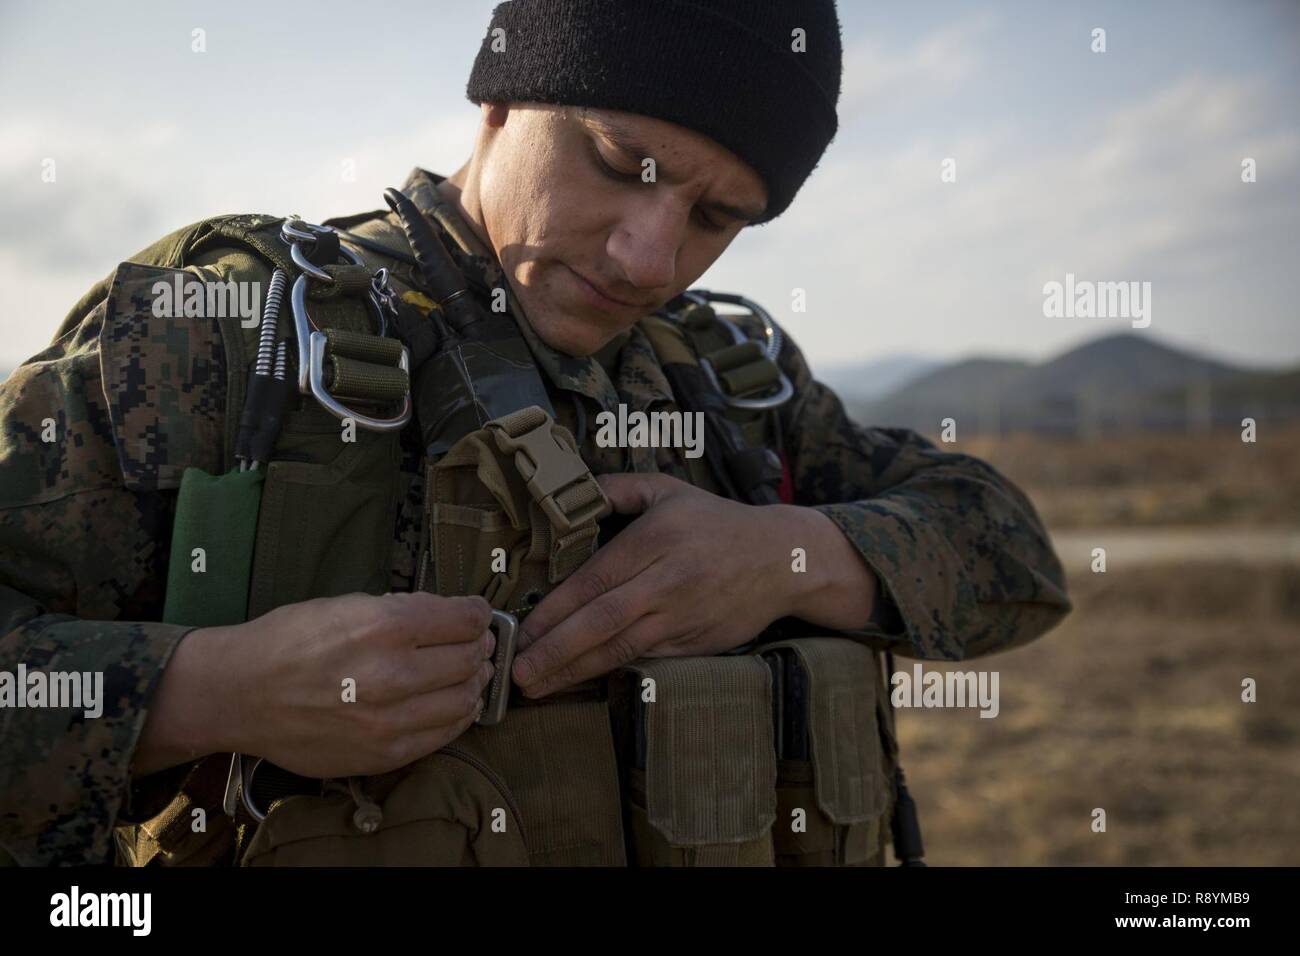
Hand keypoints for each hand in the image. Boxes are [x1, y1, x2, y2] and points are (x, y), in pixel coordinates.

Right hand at [135, 592, 495, 778]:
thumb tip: (449, 615)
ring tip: (468, 672)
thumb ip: (402, 611)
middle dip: (478, 646)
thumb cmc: (289, 642)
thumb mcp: (346, 605)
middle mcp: (392, 674)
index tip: (476, 613)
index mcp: (384, 626)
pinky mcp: (385, 753)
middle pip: (470, 658)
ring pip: (465, 698)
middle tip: (475, 642)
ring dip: (473, 682)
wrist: (241, 694)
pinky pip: (444, 734)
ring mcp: (389, 720)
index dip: (477, 613)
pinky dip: (457, 715)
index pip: (465, 619)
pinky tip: (452, 702)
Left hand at [511, 473, 809, 697]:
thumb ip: (617, 488)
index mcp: (656, 538)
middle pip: (602, 620)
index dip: (555, 609)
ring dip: (575, 670)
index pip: (595, 578)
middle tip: (517, 671)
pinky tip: (580, 681)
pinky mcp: (696, 643)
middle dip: (555, 650)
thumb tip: (571, 491)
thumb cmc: (718, 522)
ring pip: (621, 648)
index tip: (522, 629)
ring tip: (537, 686)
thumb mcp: (669, 490)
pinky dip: (611, 673)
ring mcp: (683, 616)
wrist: (784, 559)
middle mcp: (668, 579)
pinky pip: (646, 660)